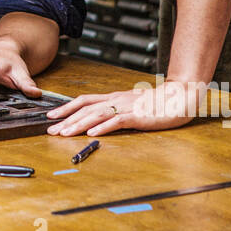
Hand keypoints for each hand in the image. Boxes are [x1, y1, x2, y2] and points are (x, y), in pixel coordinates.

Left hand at [47, 82, 202, 135]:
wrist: (180, 97)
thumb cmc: (157, 103)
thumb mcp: (131, 104)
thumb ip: (116, 108)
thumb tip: (99, 118)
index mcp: (114, 97)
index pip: (84, 100)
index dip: (66, 107)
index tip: (52, 116)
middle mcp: (117, 100)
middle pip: (86, 108)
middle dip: (66, 120)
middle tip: (50, 130)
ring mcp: (127, 107)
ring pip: (97, 115)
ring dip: (79, 124)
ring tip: (64, 133)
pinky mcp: (138, 116)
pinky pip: (118, 122)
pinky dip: (104, 128)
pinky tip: (92, 134)